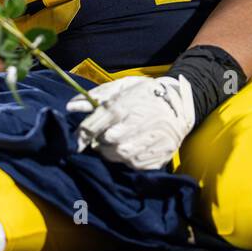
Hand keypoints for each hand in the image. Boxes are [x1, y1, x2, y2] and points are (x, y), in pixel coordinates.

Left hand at [66, 74, 194, 170]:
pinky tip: (131, 149)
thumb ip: (96, 96)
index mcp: (124, 105)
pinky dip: (129, 160)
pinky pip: (136, 164)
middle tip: (102, 139)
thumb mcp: (122, 86)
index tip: (77, 140)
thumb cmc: (146, 93)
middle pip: (107, 143)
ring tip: (116, 144)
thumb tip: (71, 106)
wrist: (180, 102)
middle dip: (100, 143)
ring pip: (121, 155)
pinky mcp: (161, 153)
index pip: (94, 125)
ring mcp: (151, 140)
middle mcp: (137, 123)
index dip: (81, 135)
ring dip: (113, 153)